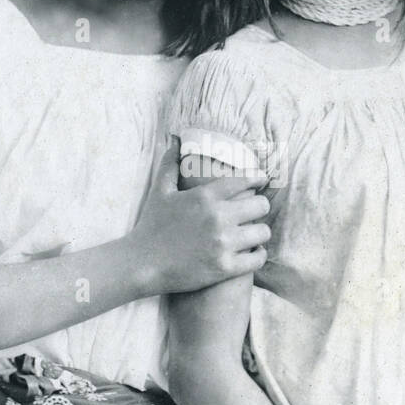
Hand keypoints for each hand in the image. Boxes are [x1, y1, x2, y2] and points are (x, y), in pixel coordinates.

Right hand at [131, 140, 270, 294]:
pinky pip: (258, 257)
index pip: (245, 181)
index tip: (261, 181)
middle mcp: (217, 218)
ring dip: (259, 232)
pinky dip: (257, 254)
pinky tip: (250, 252)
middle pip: (261, 206)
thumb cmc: (151, 226)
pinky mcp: (225, 268)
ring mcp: (223, 244)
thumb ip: (170, 162)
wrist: (141, 264)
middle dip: (259, 207)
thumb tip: (174, 137)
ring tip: (252, 234)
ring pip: (263, 232)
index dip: (258, 179)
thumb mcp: (160, 190)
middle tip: (253, 212)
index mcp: (205, 196)